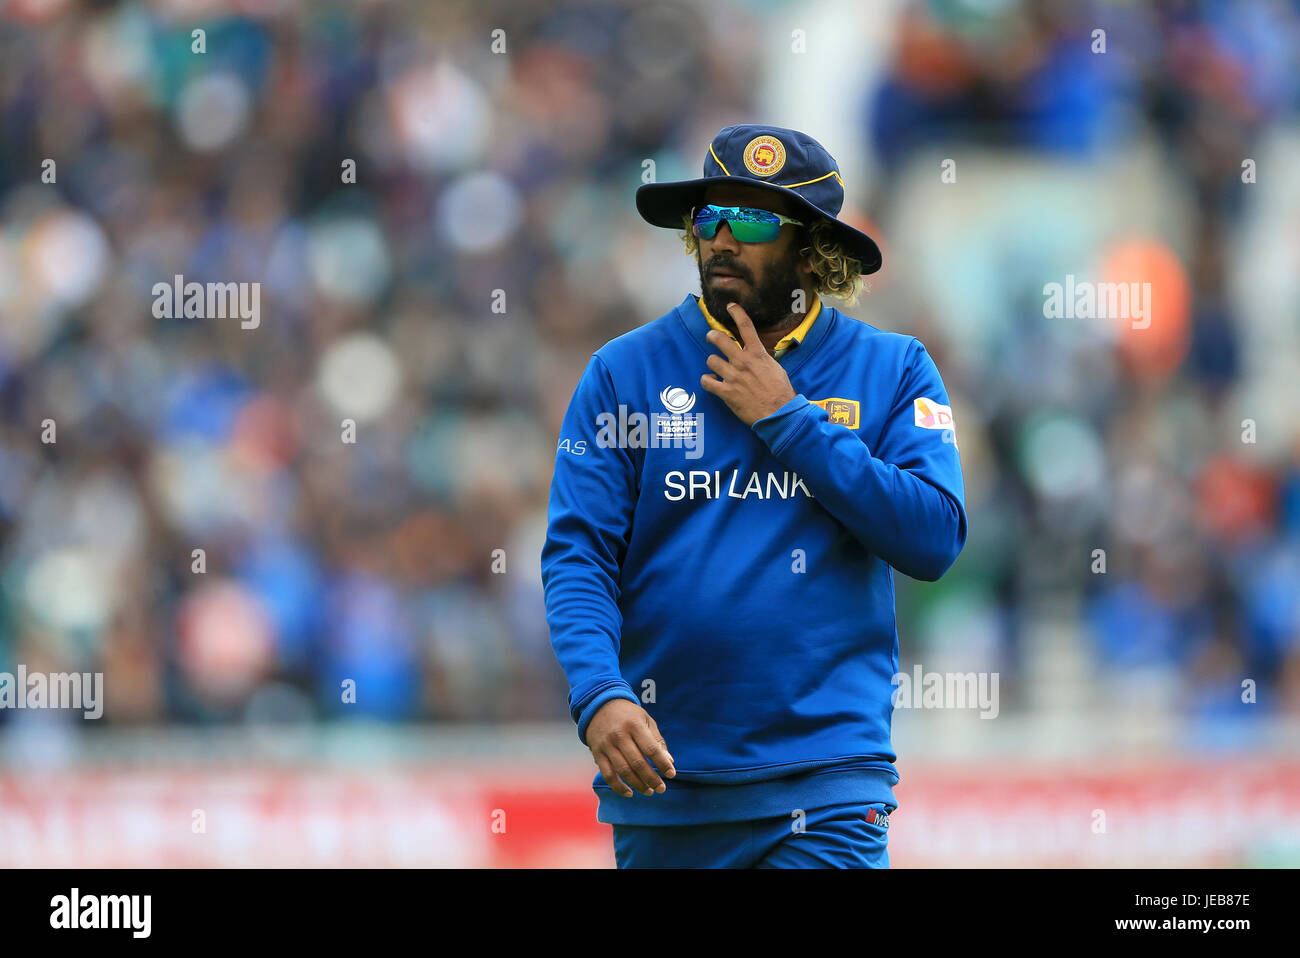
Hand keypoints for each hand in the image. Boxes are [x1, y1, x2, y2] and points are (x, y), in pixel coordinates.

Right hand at [586, 698, 675, 796]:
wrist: (598, 705)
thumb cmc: (628, 714)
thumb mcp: (645, 720)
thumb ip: (657, 740)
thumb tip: (669, 761)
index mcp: (634, 725)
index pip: (651, 749)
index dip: (662, 763)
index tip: (671, 774)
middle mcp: (619, 735)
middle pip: (637, 762)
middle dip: (651, 778)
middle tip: (661, 788)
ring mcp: (606, 745)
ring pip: (623, 770)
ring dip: (638, 784)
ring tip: (649, 791)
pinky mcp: (597, 753)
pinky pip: (607, 775)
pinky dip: (618, 787)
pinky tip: (629, 793)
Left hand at [700, 302, 797, 425]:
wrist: (779, 413)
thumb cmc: (781, 392)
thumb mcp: (776, 368)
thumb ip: (762, 359)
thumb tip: (756, 354)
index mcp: (757, 354)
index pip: (746, 327)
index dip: (737, 313)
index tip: (730, 306)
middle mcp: (743, 362)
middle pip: (719, 339)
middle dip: (712, 336)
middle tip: (711, 337)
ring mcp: (733, 376)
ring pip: (711, 360)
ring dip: (712, 363)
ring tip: (716, 369)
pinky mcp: (726, 392)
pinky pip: (707, 382)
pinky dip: (707, 381)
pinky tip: (711, 382)